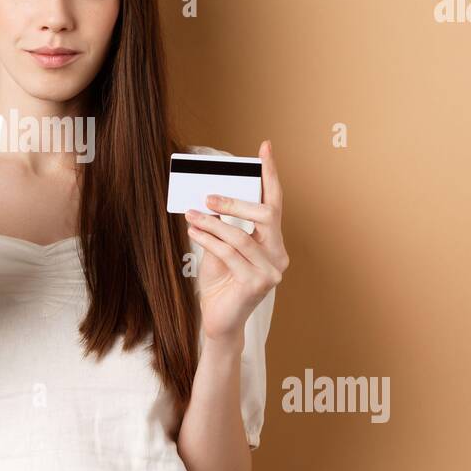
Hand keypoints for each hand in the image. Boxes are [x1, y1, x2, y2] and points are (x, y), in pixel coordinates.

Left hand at [185, 140, 289, 345]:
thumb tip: (210, 198)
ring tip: (191, 214)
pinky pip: (229, 253)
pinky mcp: (257, 285)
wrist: (218, 322)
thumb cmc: (220, 284)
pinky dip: (208, 239)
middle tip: (207, 195)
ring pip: (240, 235)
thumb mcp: (220, 249)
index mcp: (273, 244)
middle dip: (235, 202)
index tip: (264, 147)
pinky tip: (194, 231)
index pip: (274, 204)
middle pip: (265, 215)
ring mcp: (271, 272)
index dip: (270, 175)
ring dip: (212, 222)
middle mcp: (278, 256)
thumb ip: (221, 226)